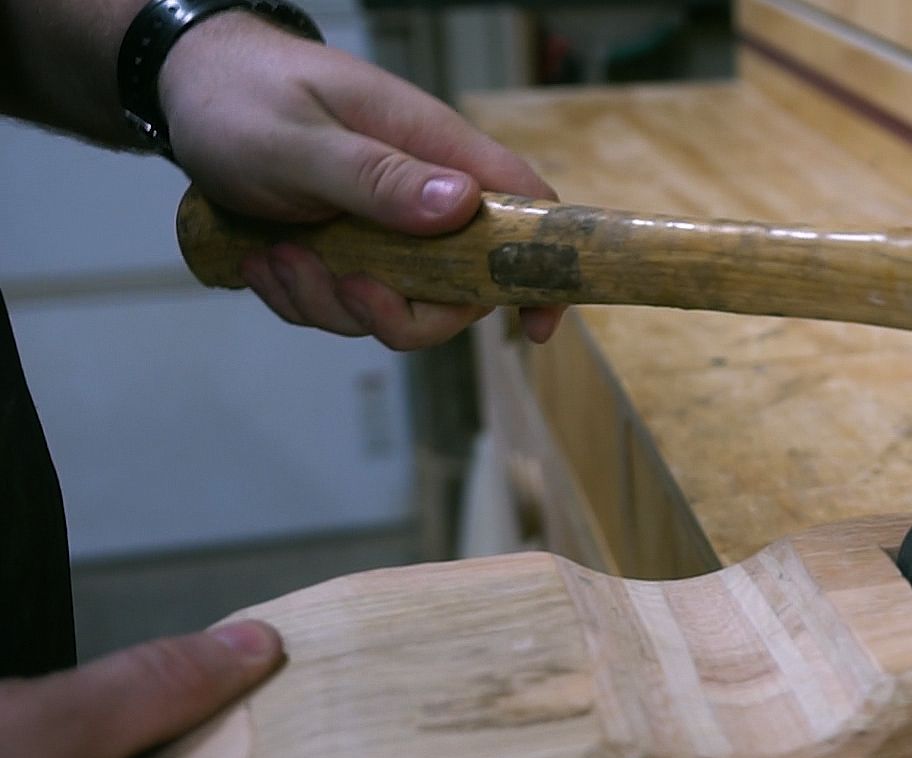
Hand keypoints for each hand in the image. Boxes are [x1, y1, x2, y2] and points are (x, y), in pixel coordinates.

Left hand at [157, 13, 561, 348]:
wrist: (182, 86)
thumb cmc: (241, 95)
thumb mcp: (299, 139)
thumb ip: (376, 175)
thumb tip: (462, 208)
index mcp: (434, 151)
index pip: (524, 208)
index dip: (541, 271)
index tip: (534, 328)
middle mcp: (422, 194)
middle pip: (461, 286)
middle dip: (403, 313)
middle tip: (346, 288)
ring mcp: (386, 226)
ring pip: (397, 304)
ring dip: (332, 304)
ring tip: (275, 259)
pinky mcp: (348, 248)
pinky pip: (346, 302)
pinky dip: (302, 299)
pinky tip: (262, 260)